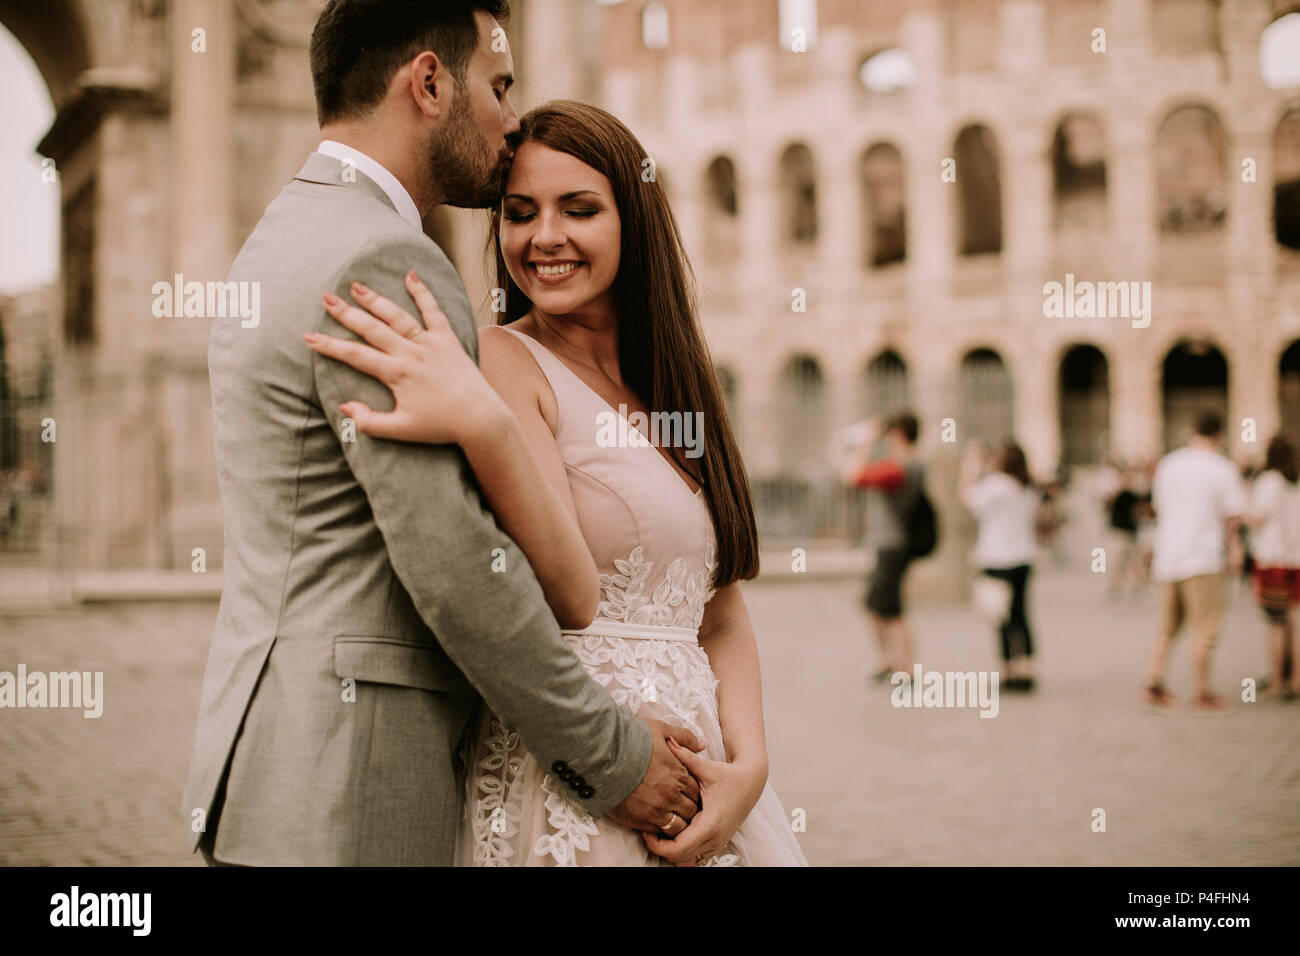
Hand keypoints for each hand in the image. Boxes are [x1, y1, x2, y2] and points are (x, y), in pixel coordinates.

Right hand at [304, 271, 509, 445]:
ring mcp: (430, 343)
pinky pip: (434, 312)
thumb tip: (344, 407)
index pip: (356, 356)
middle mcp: (412, 353)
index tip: (309, 337)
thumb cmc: (441, 426)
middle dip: (347, 313)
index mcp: (397, 373)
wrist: (481, 419)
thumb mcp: (401, 430)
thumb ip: (369, 421)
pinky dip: (423, 293)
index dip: (330, 346)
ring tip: (355, 285)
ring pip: (398, 316)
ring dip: (376, 300)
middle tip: (326, 298)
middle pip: (373, 329)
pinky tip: (410, 276)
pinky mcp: (448, 340)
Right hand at [605, 718, 703, 834]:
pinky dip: (661, 830)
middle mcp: (672, 794)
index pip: (697, 791)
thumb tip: (702, 744)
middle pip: (692, 811)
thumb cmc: (631, 740)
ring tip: (669, 817)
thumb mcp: (661, 730)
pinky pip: (660, 833)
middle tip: (680, 807)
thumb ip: (685, 737)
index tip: (686, 792)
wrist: (603, 756)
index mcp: (679, 774)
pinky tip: (655, 823)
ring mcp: (658, 810)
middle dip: (688, 809)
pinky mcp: (642, 821)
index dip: (694, 793)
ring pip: (679, 826)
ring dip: (677, 823)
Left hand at [640, 739, 767, 865]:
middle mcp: (715, 838)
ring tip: (661, 834)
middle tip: (648, 831)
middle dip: (661, 849)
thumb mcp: (706, 767)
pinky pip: (697, 859)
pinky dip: (684, 853)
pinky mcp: (718, 843)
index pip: (677, 848)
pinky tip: (675, 835)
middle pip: (680, 859)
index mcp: (709, 824)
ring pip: (688, 863)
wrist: (752, 781)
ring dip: (673, 853)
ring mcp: (718, 843)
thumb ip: (685, 756)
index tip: (646, 830)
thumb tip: (668, 741)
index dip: (657, 844)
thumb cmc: (730, 775)